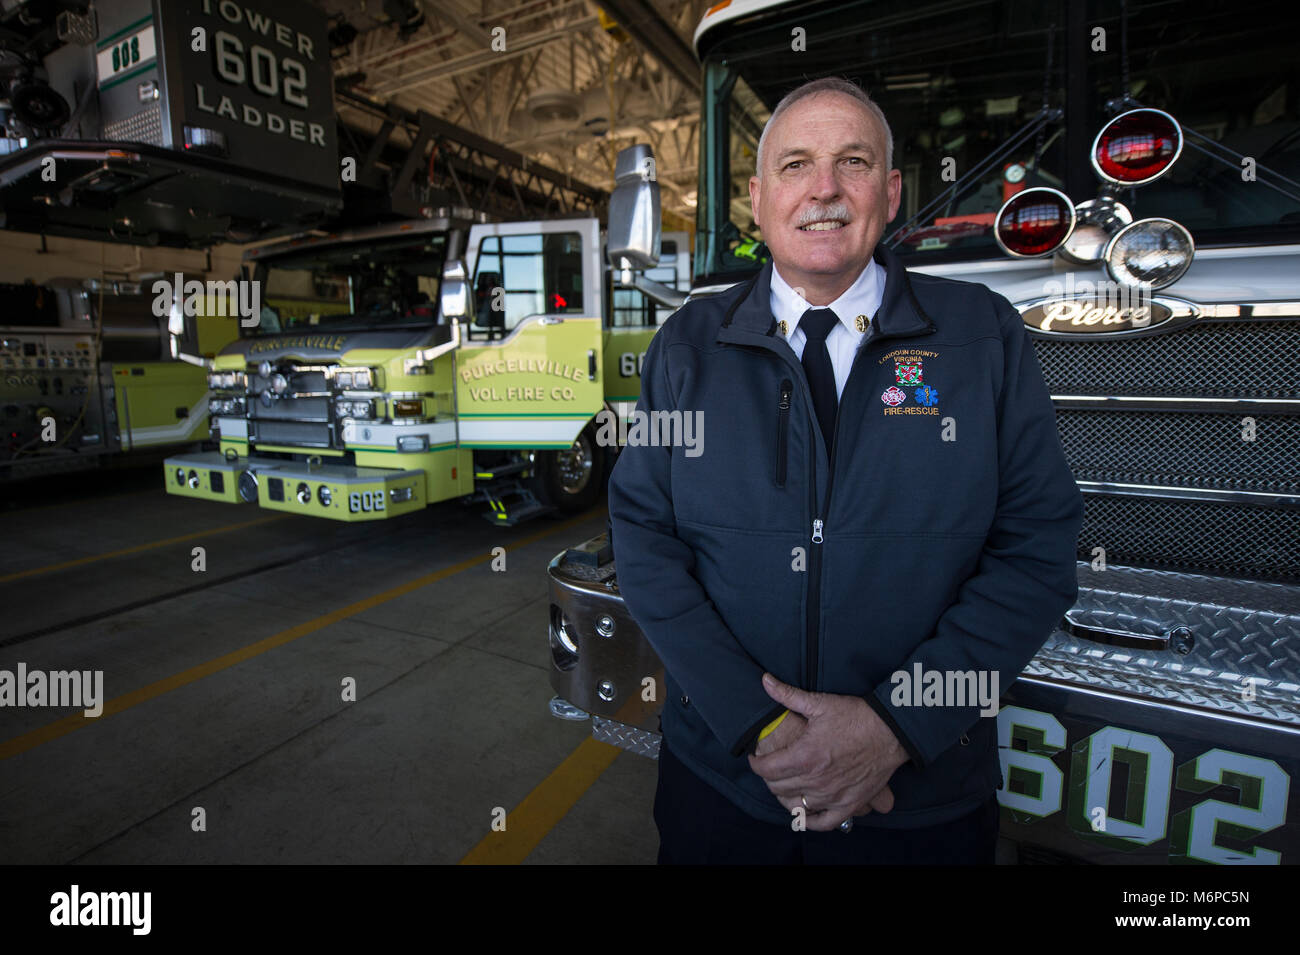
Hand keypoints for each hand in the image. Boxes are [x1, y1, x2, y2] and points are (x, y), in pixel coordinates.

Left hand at [748, 673, 908, 831]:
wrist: (891, 731)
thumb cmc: (856, 716)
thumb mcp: (820, 703)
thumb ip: (788, 695)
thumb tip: (764, 680)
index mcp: (805, 756)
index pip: (766, 769)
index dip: (756, 763)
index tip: (756, 757)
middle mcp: (816, 781)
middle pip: (777, 788)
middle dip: (769, 778)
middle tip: (771, 768)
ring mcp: (833, 796)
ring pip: (795, 806)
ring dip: (785, 796)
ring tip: (785, 784)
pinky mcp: (849, 804)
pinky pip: (823, 822)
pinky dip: (810, 820)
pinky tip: (804, 811)